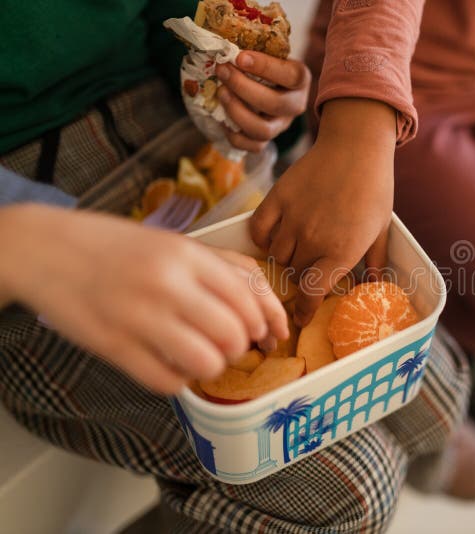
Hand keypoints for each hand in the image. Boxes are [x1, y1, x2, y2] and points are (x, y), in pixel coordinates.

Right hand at [0, 205, 288, 394]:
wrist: (45, 249)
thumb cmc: (117, 246)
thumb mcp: (174, 243)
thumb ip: (221, 268)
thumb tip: (265, 306)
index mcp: (187, 254)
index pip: (249, 298)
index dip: (267, 323)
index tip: (269, 334)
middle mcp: (168, 284)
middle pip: (234, 335)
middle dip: (241, 347)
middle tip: (230, 345)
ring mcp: (139, 317)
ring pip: (207, 363)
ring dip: (211, 367)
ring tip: (200, 356)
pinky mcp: (113, 347)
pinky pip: (167, 382)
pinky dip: (177, 380)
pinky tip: (169, 364)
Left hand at [216, 51, 310, 151]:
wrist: (264, 84)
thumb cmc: (261, 64)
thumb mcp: (265, 52)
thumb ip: (253, 48)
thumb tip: (223, 44)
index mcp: (300, 80)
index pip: (290, 76)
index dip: (265, 67)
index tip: (239, 56)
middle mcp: (295, 105)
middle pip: (275, 104)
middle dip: (243, 88)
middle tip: (222, 70)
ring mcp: (281, 126)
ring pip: (264, 130)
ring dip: (237, 112)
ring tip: (221, 93)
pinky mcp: (267, 141)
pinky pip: (252, 147)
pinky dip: (234, 135)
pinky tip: (222, 118)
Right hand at [249, 98, 395, 326]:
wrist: (356, 146)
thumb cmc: (374, 188)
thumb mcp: (381, 229)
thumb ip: (374, 261)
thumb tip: (373, 286)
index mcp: (341, 252)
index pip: (312, 294)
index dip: (304, 310)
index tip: (301, 318)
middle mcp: (313, 240)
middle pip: (295, 274)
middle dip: (302, 277)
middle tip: (311, 268)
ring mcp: (293, 220)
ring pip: (277, 256)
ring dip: (286, 258)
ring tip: (298, 249)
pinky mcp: (277, 199)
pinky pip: (260, 231)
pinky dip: (264, 239)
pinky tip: (275, 237)